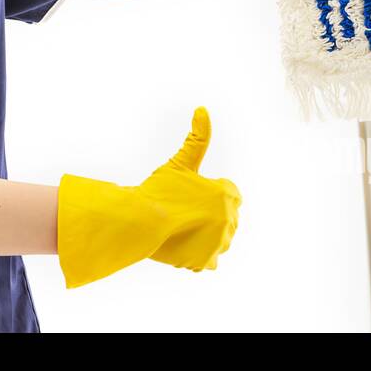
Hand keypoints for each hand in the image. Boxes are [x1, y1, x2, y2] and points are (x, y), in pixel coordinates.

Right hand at [142, 107, 241, 270]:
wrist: (140, 222)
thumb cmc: (158, 190)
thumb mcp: (180, 162)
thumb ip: (198, 137)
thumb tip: (203, 108)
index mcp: (227, 194)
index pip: (229, 193)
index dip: (207, 193)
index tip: (189, 196)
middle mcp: (229, 219)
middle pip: (225, 217)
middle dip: (208, 215)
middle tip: (182, 212)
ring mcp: (220, 243)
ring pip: (218, 238)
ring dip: (206, 235)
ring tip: (181, 227)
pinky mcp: (208, 262)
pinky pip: (210, 259)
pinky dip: (198, 254)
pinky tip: (182, 244)